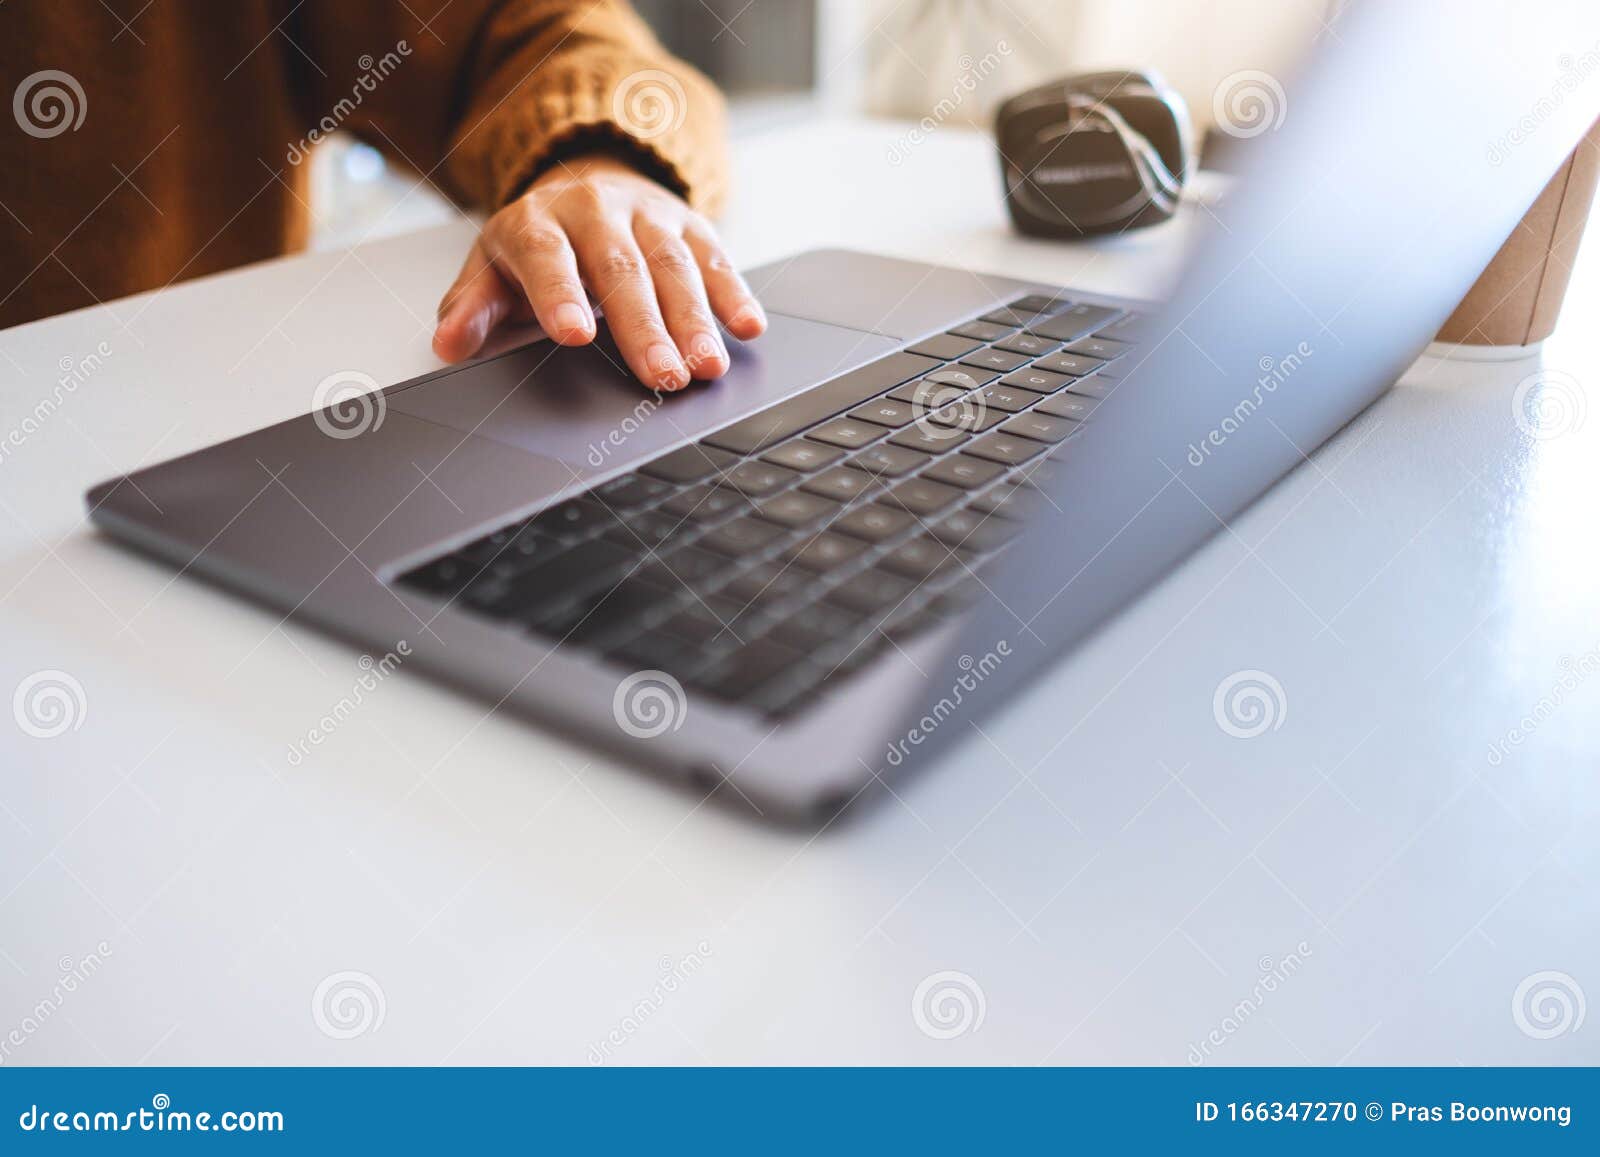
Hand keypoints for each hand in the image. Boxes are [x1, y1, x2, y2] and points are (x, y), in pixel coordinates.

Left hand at [432, 153, 765, 389]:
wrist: (586, 179)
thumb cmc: (540, 242)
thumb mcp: (493, 266)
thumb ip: (471, 307)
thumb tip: (449, 344)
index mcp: (538, 222)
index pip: (549, 257)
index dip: (561, 295)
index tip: (575, 335)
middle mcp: (594, 210)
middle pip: (621, 270)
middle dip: (644, 327)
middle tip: (662, 376)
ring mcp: (647, 214)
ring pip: (673, 265)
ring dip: (694, 319)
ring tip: (706, 366)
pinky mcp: (689, 223)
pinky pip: (714, 256)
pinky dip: (734, 292)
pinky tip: (747, 325)